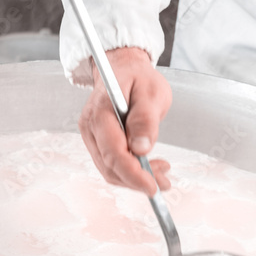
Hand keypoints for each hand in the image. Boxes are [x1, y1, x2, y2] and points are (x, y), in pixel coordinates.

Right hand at [78, 47, 171, 195]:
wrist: (122, 68)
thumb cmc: (138, 77)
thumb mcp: (151, 92)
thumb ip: (145, 119)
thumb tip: (141, 149)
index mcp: (101, 113)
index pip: (113, 152)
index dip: (133, 174)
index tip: (152, 186)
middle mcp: (90, 127)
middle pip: (110, 166)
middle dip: (137, 180)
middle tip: (165, 182)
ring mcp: (91, 136)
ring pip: (109, 169)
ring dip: (134, 178)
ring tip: (162, 174)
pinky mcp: (97, 141)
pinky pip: (111, 163)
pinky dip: (130, 171)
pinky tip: (149, 167)